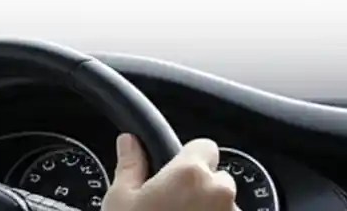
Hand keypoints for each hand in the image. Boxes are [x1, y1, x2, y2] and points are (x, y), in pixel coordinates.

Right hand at [103, 134, 237, 210]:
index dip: (189, 159)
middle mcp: (219, 193)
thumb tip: (128, 142)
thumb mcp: (121, 201)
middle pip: (217, 178)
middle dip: (201, 189)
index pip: (205, 146)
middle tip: (173, 206)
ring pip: (225, 204)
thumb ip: (130, 166)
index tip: (175, 175)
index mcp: (190, 174)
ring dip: (211, 210)